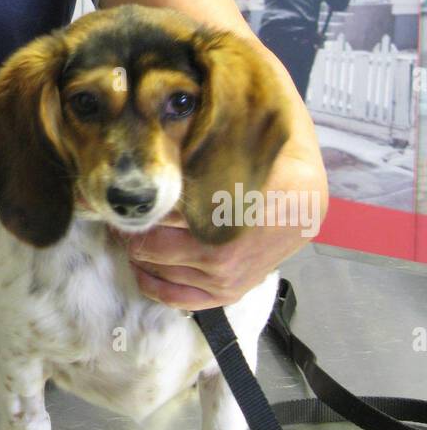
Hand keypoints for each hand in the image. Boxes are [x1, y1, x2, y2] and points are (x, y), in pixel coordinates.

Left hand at [127, 147, 325, 310]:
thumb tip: (144, 132)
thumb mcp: (231, 144)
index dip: (137, 201)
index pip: (161, 212)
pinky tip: (141, 267)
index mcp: (228, 210)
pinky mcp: (229, 293)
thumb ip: (190, 145)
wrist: (307, 197)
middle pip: (154, 243)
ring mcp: (229, 277)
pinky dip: (152, 283)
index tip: (124, 191)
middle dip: (133, 227)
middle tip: (122, 212)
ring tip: (130, 231)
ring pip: (159, 269)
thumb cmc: (266, 164)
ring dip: (139, 251)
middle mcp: (227, 251)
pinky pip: (177, 297)